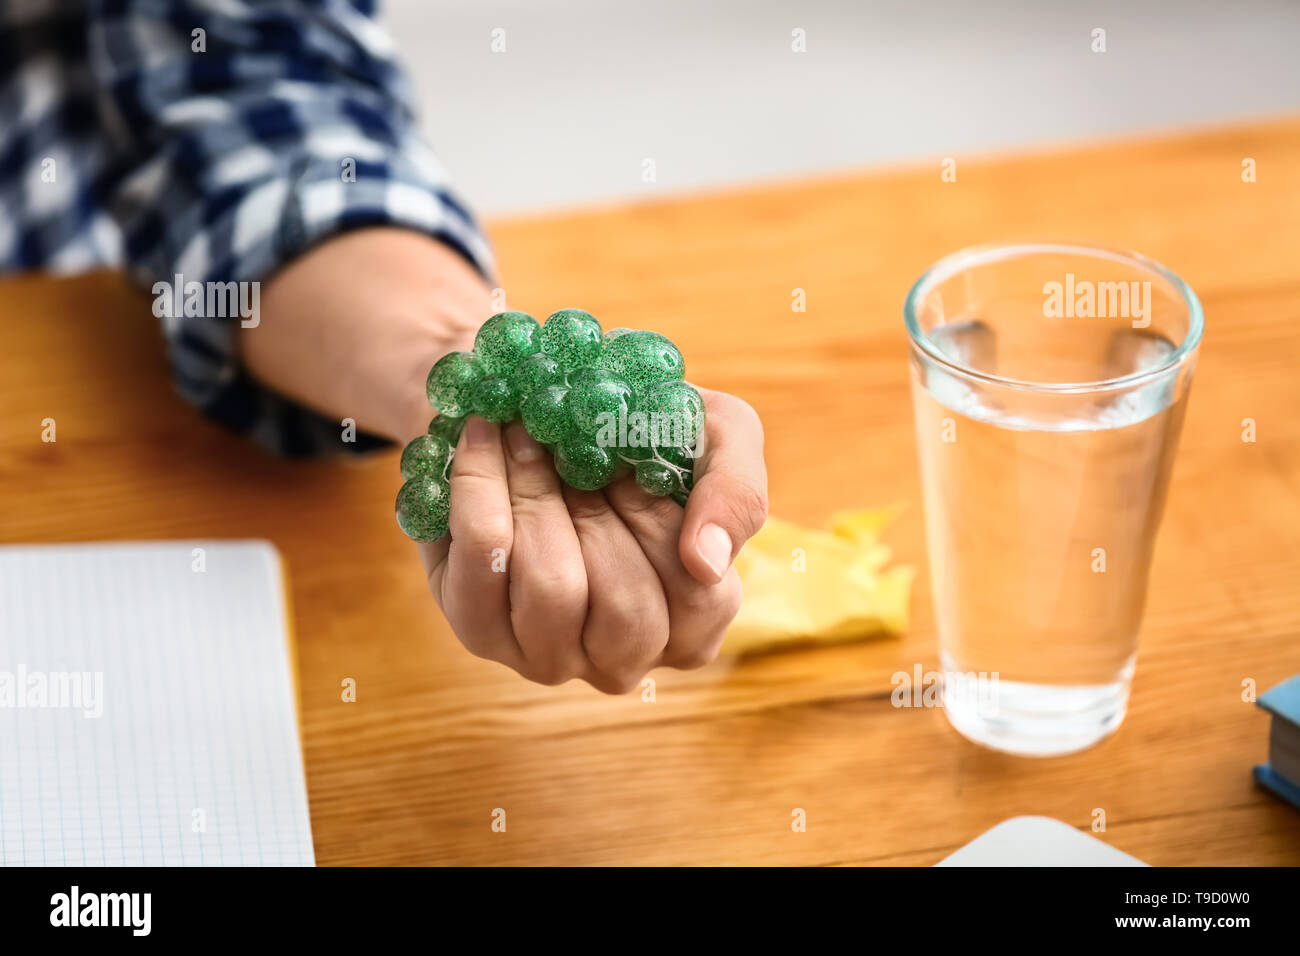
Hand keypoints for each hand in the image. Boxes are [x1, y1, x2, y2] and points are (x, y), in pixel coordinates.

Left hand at [418, 388, 766, 692]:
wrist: (543, 403)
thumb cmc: (644, 432)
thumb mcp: (719, 437)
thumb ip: (737, 492)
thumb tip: (707, 563)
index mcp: (693, 626)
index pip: (697, 594)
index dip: (660, 514)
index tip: (629, 450)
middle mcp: (624, 659)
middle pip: (625, 605)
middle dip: (598, 503)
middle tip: (571, 438)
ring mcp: (549, 657)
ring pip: (553, 589)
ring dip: (536, 490)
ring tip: (524, 435)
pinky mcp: (480, 630)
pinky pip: (482, 564)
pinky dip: (480, 487)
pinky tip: (482, 441)